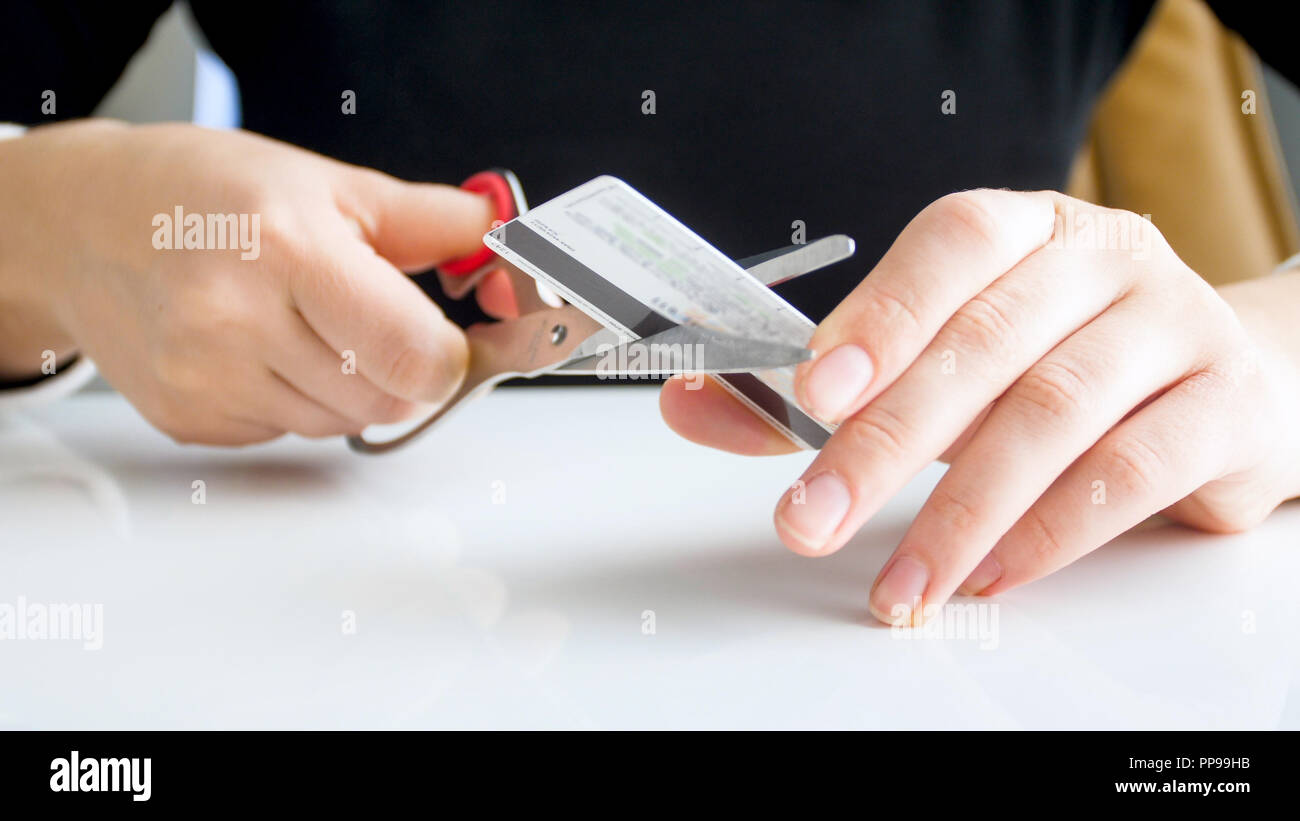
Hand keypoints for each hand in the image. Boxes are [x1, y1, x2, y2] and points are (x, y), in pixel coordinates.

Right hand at [0, 120, 493, 443]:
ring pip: (340, 424)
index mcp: (288, 249)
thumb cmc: (197, 192)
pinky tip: (262, 348)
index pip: (413, 353)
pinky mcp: (189, 419)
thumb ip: (426, 219)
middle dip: (402, 370)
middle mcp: (238, 321)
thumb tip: (497, 234)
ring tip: (306, 324)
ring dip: (349, 387)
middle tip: (375, 323)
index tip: (448, 341)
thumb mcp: (322, 182)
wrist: (80, 224)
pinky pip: (286, 434)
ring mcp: (206, 379)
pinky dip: (295, 401)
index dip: (449, 357)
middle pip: (385, 402)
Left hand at [661, 190, 1299, 623]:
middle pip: (986, 343)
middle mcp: (1103, 261)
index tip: (810, 392)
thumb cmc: (1064, 361)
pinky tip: (991, 572)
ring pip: (1054, 413)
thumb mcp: (946, 359)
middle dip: (886, 442)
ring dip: (960, 510)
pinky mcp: (1228, 406)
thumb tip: (690, 402)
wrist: (1233, 380)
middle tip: (811, 515)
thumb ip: (820, 387)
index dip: (880, 313)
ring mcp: (1175, 325)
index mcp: (1025, 229)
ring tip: (900, 580)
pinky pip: (1133, 471)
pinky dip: (1052, 531)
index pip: (950, 245)